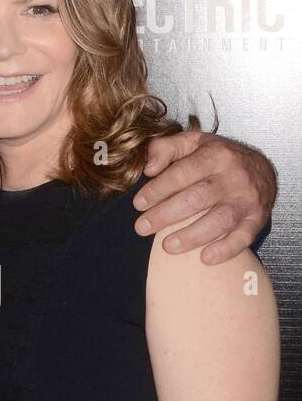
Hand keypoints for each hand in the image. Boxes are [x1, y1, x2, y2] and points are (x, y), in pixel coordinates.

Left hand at [134, 131, 276, 263]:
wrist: (262, 167)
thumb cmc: (218, 156)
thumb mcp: (192, 142)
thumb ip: (165, 148)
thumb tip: (149, 169)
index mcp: (215, 156)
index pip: (181, 174)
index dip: (157, 190)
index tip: (138, 204)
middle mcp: (233, 177)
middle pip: (196, 199)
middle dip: (166, 215)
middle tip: (142, 228)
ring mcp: (247, 199)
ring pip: (219, 220)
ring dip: (192, 236)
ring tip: (167, 246)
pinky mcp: (257, 218)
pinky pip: (243, 237)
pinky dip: (226, 249)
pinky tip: (206, 258)